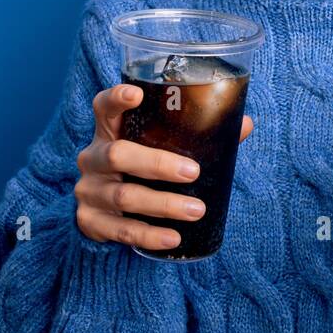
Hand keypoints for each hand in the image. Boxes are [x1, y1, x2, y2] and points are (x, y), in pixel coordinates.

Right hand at [74, 83, 253, 248]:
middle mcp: (93, 157)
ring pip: (124, 196)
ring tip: (196, 210)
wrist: (102, 212)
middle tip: (193, 172)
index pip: (103, 107)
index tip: (136, 94)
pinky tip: (172, 238)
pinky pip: (120, 230)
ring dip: (163, 204)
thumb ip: (197, 136)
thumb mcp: (157, 149)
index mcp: (109, 131)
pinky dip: (148, 235)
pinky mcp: (89, 221)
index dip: (116, 98)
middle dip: (157, 163)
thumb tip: (244, 124)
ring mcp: (88, 190)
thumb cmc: (140, 169)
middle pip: (117, 154)